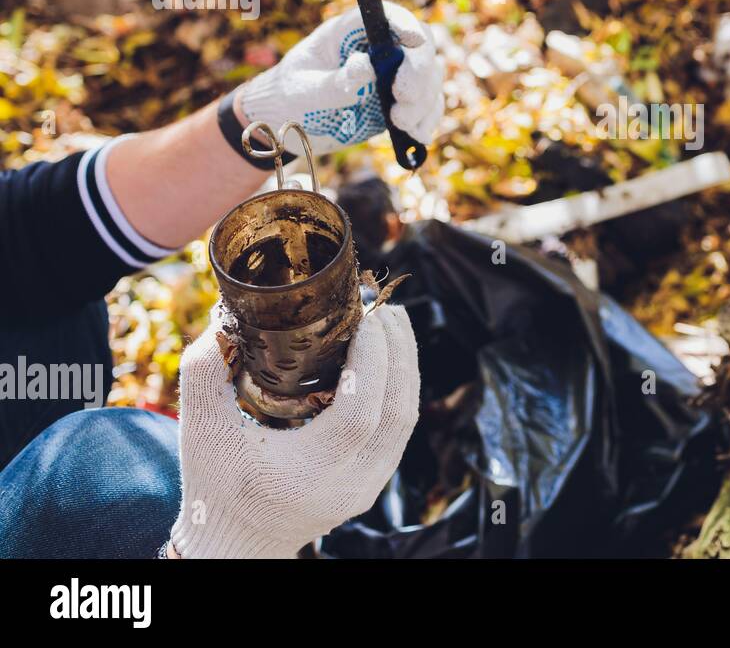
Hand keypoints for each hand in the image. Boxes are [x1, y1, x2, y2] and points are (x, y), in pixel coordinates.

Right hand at [168, 305, 418, 558]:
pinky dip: (400, 387)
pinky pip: (401, 428)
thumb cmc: (215, 486)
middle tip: (384, 306)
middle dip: (398, 352)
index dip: (373, 359)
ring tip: (393, 320)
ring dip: (406, 364)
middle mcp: (349, 485)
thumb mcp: (199, 430)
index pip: (361, 411)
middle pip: (397, 411)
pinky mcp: (375, 483)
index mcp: (308, 474)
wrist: (234, 545)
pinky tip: (389, 355)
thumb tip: (225, 315)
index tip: (367, 316)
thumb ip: (204, 371)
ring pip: (406, 418)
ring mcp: (368, 487)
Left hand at [238, 2, 443, 155]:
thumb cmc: (292, 97)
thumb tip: (367, 66)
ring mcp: (394, 76)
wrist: (289, 123)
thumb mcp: (306, 90)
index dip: (406, 24)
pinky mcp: (401, 103)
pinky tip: (416, 135)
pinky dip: (427, 120)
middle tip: (404, 98)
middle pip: (420, 48)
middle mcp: (380, 50)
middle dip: (420, 73)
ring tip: (400, 123)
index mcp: (352, 32)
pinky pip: (428, 106)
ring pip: (430, 78)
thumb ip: (336, 81)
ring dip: (423, 102)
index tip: (414, 41)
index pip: (389, 17)